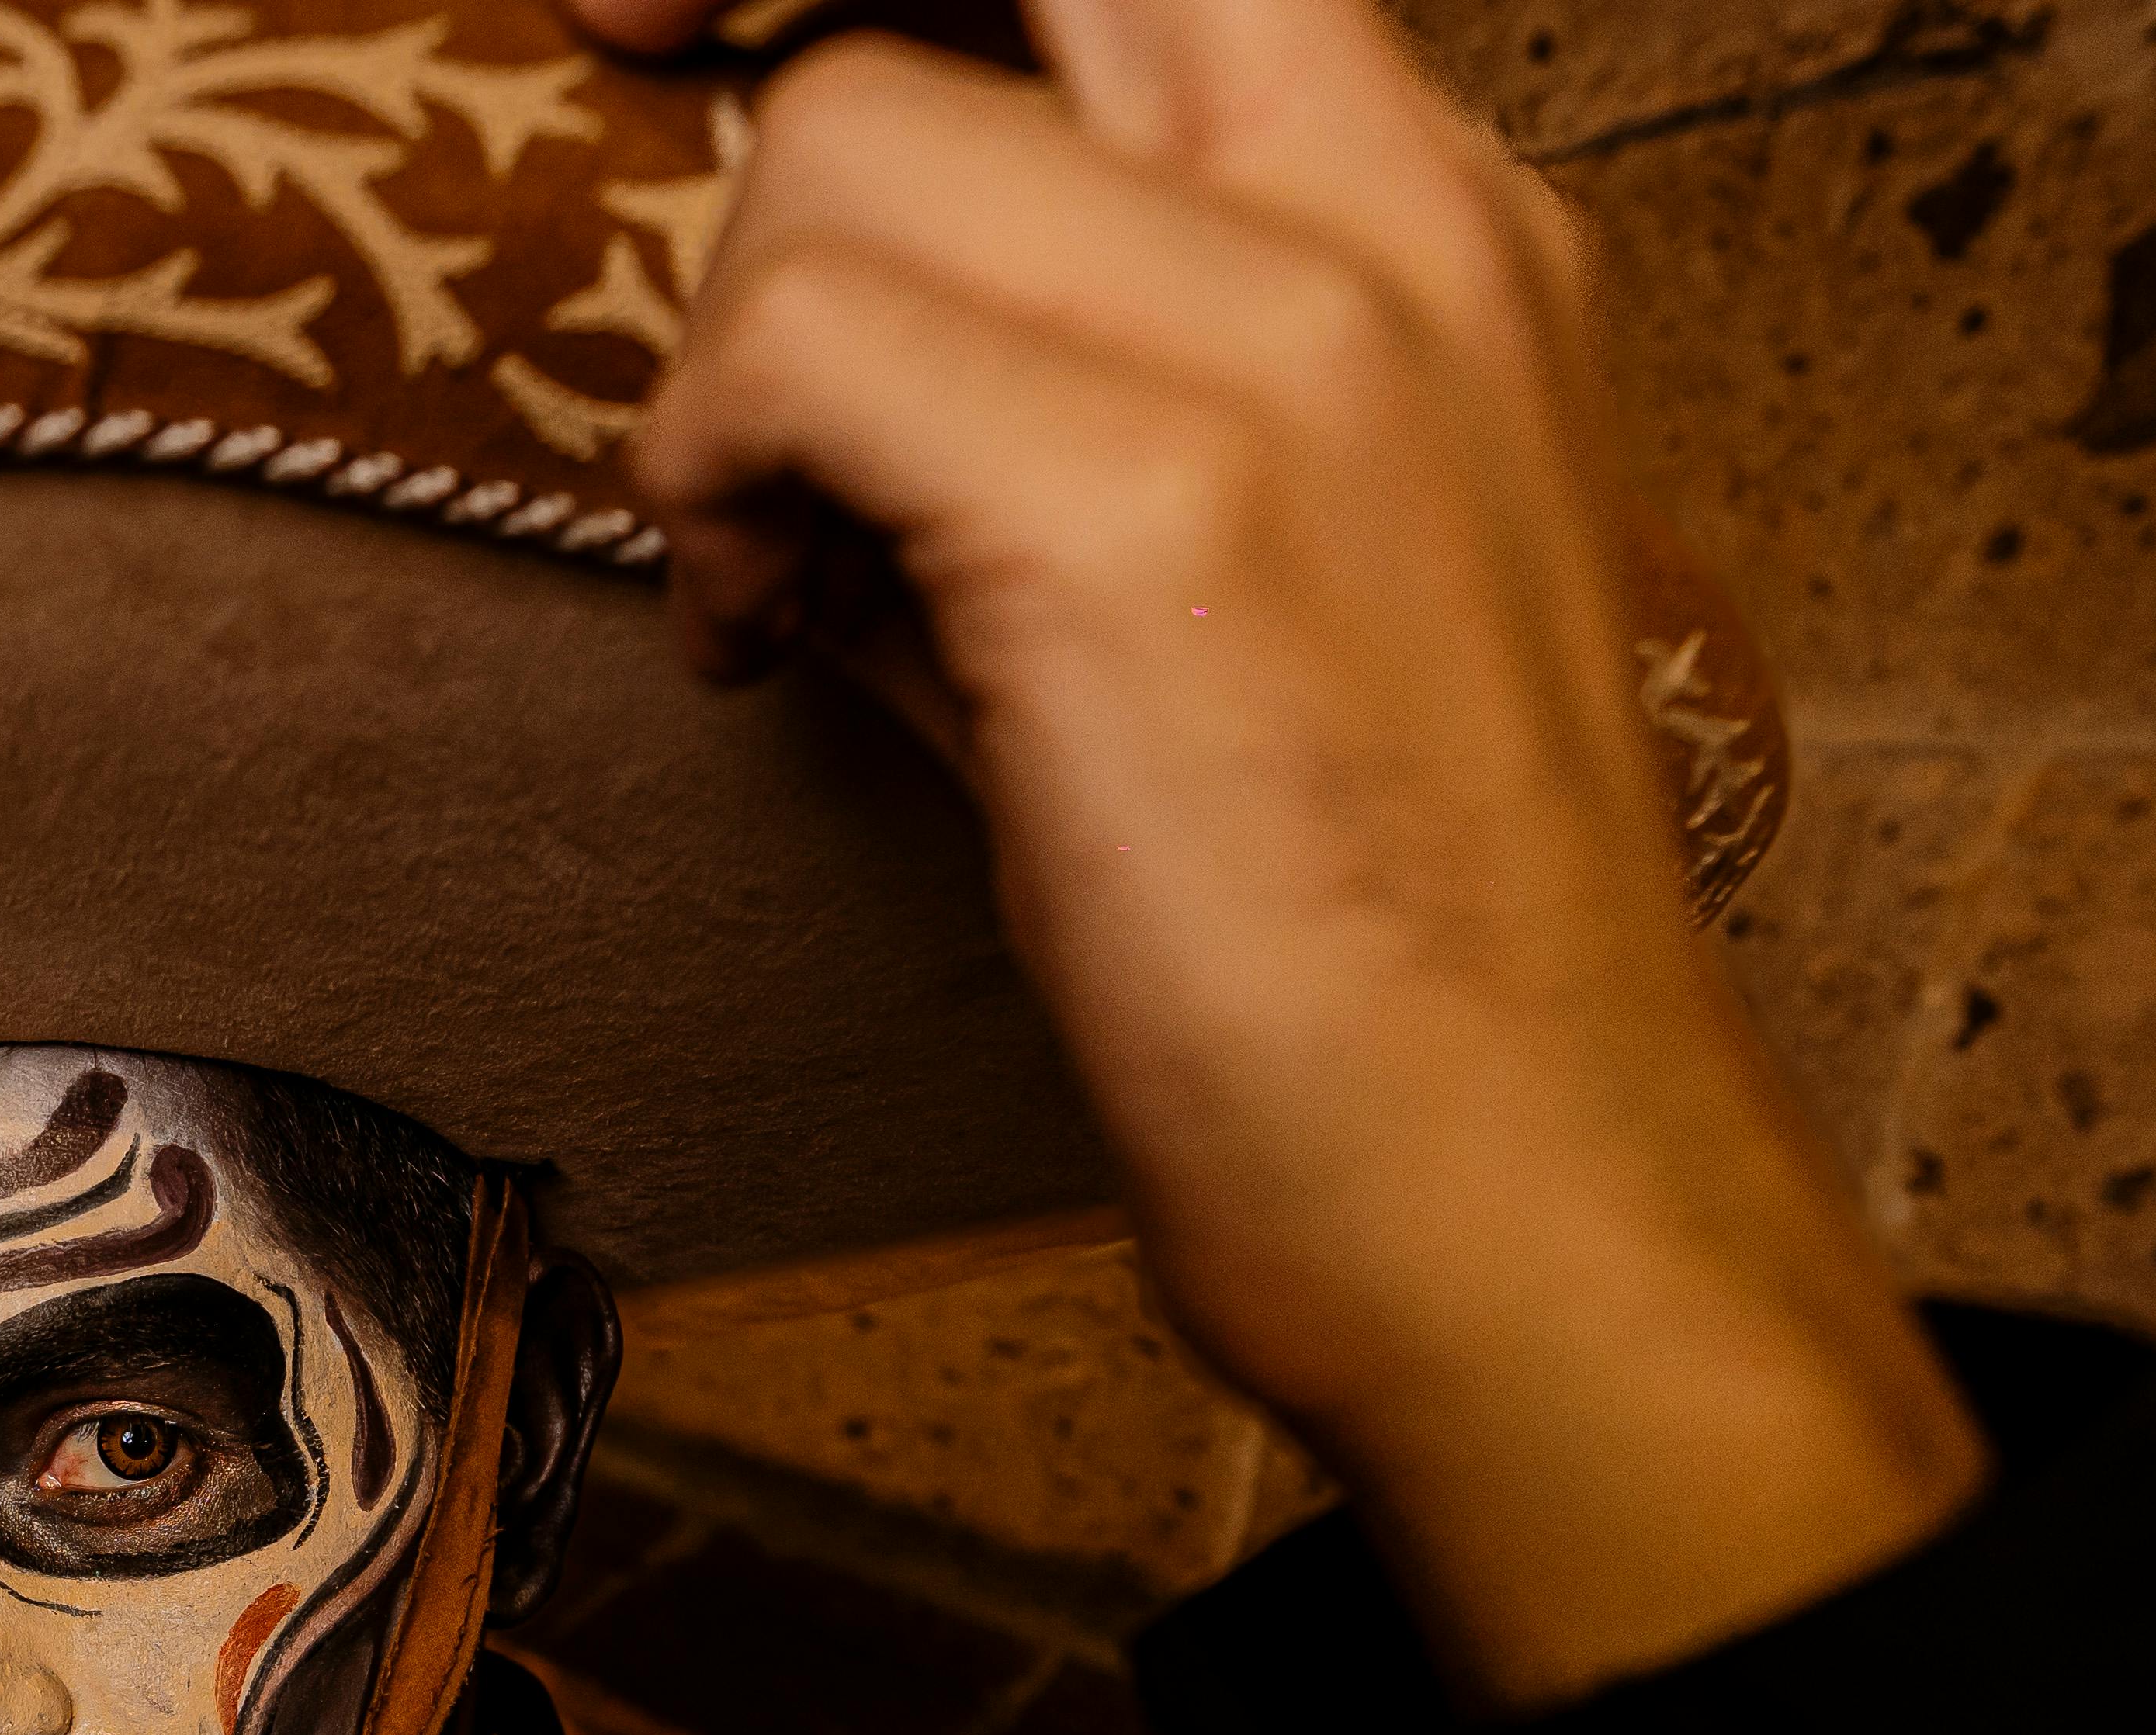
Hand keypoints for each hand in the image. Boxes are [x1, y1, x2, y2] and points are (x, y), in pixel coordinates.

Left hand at [619, 0, 1983, 1707]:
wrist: (1524, 1196)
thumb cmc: (1363, 937)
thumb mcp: (1227, 581)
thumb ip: (1046, 401)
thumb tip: (791, 380)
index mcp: (1434, 217)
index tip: (694, 9)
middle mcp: (1390, 220)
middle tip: (630, 84)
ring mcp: (1290, 342)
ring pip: (838, 135)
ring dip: (728, 358)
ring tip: (769, 571)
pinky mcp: (1156, 511)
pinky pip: (791, 347)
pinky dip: (709, 487)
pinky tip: (755, 642)